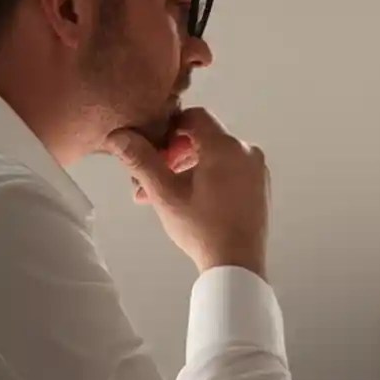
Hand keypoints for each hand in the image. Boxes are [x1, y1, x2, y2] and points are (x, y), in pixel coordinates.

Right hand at [105, 108, 269, 279]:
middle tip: (148, 178)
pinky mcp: (260, 186)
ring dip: (185, 168)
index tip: (151, 147)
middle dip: (172, 154)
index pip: (195, 116)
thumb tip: (119, 135)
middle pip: (204, 138)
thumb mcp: (165, 193)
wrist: (237, 264)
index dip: (169, 127)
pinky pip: (229, 169)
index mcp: (227, 147)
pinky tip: (186, 199)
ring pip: (214, 156)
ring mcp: (257, 170)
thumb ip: (141, 160)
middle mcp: (248, 152)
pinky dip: (207, 176)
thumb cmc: (201, 228)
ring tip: (160, 194)